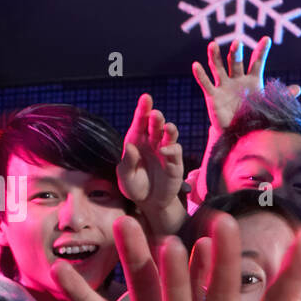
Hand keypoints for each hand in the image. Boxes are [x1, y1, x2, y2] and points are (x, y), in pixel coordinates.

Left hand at [117, 93, 184, 234]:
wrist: (149, 203)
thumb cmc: (134, 186)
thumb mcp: (125, 177)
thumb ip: (126, 162)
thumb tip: (130, 147)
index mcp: (136, 140)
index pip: (140, 121)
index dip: (143, 109)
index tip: (146, 97)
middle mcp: (152, 142)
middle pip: (155, 124)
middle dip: (156, 118)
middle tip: (156, 114)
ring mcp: (164, 151)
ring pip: (169, 134)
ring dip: (168, 129)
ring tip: (167, 126)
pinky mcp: (175, 163)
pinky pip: (174, 151)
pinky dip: (171, 149)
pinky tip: (164, 151)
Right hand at [192, 37, 300, 131]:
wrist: (238, 133)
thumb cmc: (254, 117)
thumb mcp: (269, 106)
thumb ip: (283, 97)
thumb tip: (298, 89)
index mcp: (252, 80)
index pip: (257, 62)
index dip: (261, 51)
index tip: (267, 39)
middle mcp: (237, 79)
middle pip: (236, 62)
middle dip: (236, 52)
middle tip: (237, 42)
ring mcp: (223, 86)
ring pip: (218, 67)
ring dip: (215, 56)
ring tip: (212, 44)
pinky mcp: (212, 95)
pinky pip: (205, 83)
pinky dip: (200, 74)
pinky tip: (196, 65)